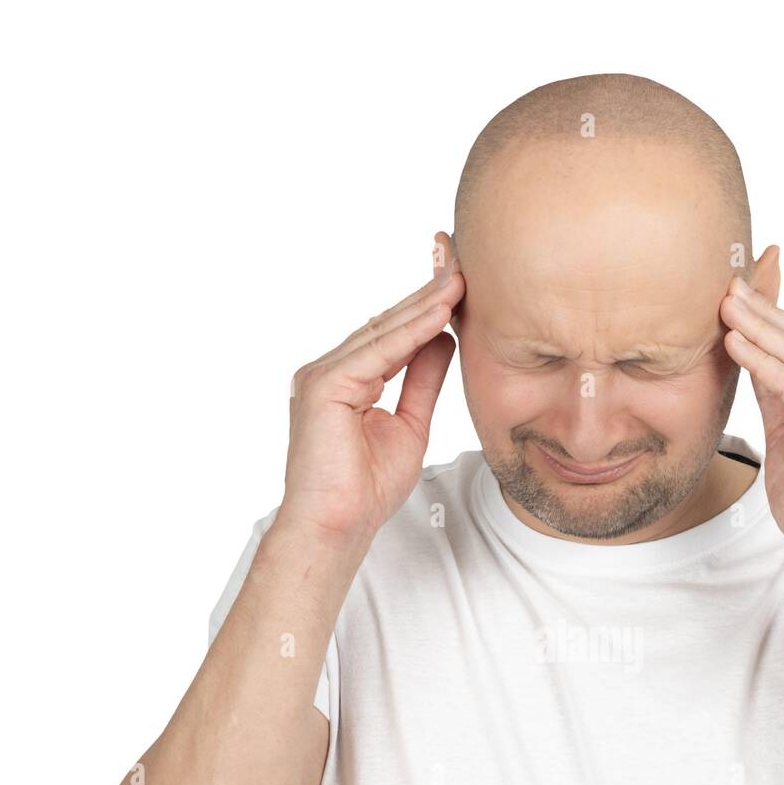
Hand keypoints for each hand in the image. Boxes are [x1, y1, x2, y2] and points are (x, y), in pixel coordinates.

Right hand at [278, 230, 465, 547]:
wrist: (337, 526)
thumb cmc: (366, 489)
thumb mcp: (411, 424)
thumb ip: (422, 379)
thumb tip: (444, 338)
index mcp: (345, 378)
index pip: (392, 332)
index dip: (426, 305)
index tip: (459, 278)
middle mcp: (329, 369)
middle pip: (386, 321)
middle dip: (426, 290)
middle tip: (462, 258)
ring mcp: (321, 374)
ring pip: (383, 331)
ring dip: (425, 304)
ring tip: (462, 278)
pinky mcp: (324, 385)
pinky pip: (378, 351)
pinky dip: (411, 331)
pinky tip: (441, 313)